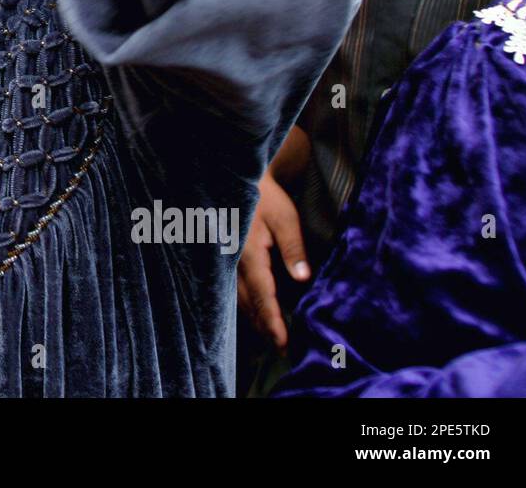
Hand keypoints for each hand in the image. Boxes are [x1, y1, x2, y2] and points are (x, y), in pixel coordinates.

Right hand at [238, 172, 310, 353]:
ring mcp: (224, 262)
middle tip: (281, 347)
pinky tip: (253, 311)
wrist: (232, 178)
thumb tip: (303, 278)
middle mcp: (232, 263)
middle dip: (264, 326)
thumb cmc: (263, 197)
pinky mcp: (222, 260)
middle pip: (248, 304)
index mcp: (249, 254)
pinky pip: (231, 289)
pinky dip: (244, 304)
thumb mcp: (284, 218)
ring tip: (270, 336)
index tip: (282, 342)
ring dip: (254, 318)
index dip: (273, 321)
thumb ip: (293, 248)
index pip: (263, 295)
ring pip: (237, 299)